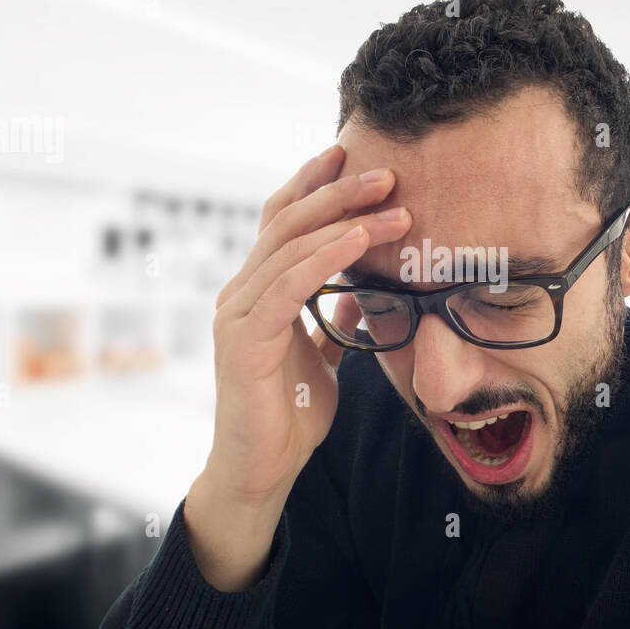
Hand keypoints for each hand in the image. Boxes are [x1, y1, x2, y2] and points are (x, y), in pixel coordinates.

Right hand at [201, 144, 410, 506]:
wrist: (262, 471)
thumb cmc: (289, 417)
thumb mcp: (324, 359)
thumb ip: (333, 322)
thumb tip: (360, 293)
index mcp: (258, 292)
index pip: (283, 222)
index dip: (314, 186)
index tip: (352, 157)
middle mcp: (240, 293)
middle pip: (286, 222)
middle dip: (337, 191)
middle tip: (386, 172)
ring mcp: (237, 315)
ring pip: (289, 247)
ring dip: (344, 220)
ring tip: (392, 205)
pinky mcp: (244, 342)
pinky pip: (288, 287)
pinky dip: (325, 258)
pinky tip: (359, 241)